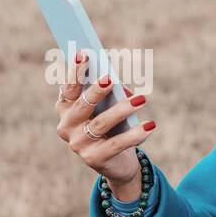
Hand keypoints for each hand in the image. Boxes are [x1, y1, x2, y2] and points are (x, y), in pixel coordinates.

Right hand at [55, 50, 154, 187]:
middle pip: (82, 105)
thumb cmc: (112, 126)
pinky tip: (150, 125)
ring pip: (100, 124)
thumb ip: (112, 95)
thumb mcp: (110, 107)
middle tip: (109, 79)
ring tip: (141, 99)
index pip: (68, 88)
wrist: (117, 162)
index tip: (83, 54)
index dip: (74, 71)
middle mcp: (66, 126)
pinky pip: (116, 144)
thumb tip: (122, 90)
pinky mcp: (93, 159)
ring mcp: (78, 144)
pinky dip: (135, 134)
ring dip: (122, 110)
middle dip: (95, 91)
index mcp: (65, 109)